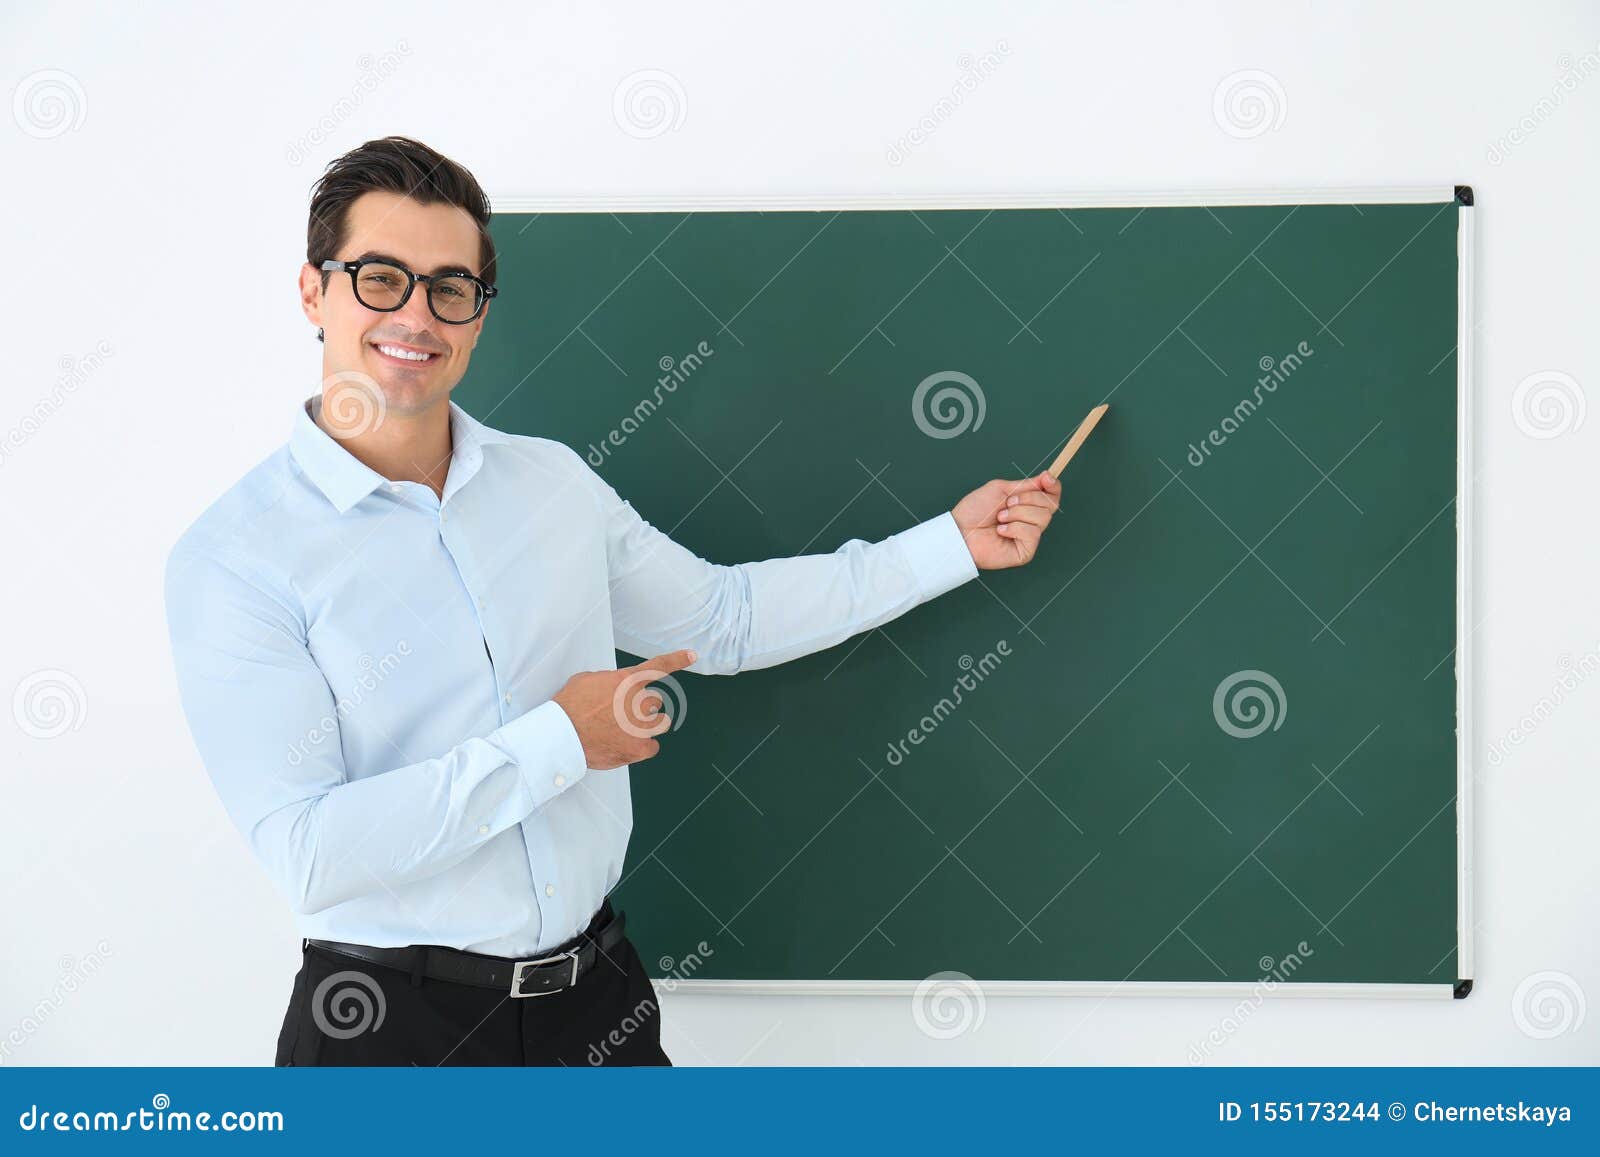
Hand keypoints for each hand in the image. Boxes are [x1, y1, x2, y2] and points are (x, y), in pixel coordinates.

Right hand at [552, 649, 696, 769]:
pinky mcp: (639, 748)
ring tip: (627, 730)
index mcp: (627, 681)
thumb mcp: (587, 680)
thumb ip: (609, 681)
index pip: (659, 667)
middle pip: (656, 701)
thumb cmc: (570, 707)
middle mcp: (639, 701)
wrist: (562, 735)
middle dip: (643, 706)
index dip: (677, 660)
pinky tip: (626, 746)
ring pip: (660, 723)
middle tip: (622, 714)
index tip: (692, 656)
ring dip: (648, 725)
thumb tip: (613, 687)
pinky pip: (653, 746)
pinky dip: (642, 747)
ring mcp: (641, 726)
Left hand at [950, 472, 1061, 569]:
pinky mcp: (1026, 551)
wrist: (960, 530)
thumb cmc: (975, 511)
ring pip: (1042, 517)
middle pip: (1050, 505)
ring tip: (1000, 518)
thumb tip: (1048, 477)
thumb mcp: (1001, 489)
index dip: (1053, 486)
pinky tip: (1001, 531)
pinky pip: (1032, 533)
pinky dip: (1014, 528)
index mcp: (1027, 505)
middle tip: (1007, 504)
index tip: (1046, 478)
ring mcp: (1029, 537)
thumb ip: (1026, 484)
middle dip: (1028, 499)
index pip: (1051, 496)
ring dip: (1018, 513)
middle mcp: (1031, 521)